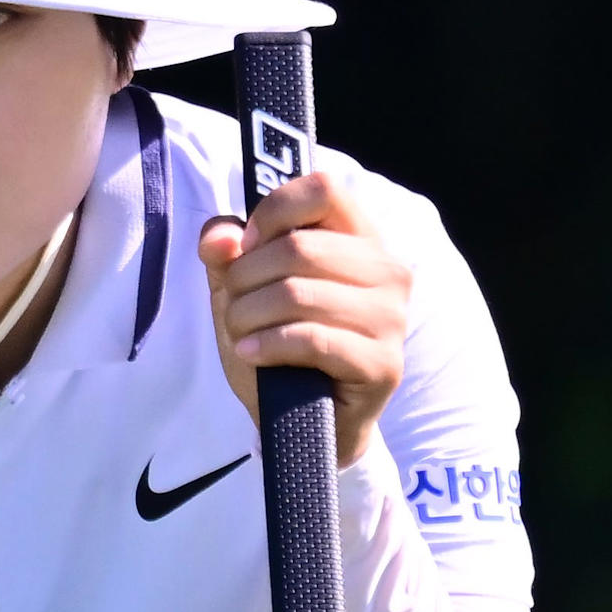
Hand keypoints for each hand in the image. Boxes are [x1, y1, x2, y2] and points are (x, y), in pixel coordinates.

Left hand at [200, 167, 410, 467]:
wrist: (306, 423)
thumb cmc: (280, 347)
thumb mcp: (243, 292)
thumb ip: (227, 253)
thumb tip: (220, 237)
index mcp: (360, 238)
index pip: (324, 189)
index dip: (272, 212)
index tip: (246, 247)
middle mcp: (387, 270)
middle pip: (298, 247)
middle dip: (246, 278)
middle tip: (235, 306)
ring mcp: (391, 317)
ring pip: (298, 293)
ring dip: (249, 315)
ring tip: (241, 333)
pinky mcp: (382, 362)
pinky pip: (311, 338)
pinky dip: (266, 344)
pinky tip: (252, 353)